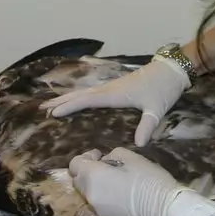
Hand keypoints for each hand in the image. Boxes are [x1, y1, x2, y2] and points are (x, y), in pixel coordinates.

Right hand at [41, 56, 190, 146]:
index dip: (69, 106)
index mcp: (114, 94)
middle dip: (61, 101)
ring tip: (51, 104)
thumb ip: (147, 126)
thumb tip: (139, 145)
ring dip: (68, 98)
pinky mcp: (116, 87)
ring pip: (84, 92)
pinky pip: (92, 92)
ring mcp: (112, 87)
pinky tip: (78, 100)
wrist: (172, 70)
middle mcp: (109, 89)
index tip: (52, 113)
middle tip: (42, 108)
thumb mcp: (157, 109)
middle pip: (80, 95)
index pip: (86, 100)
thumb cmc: (163, 88)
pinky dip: (80, 96)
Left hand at [68, 147, 187, 215]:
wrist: (163, 208)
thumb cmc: (147, 178)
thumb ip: (112, 156)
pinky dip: (103, 195)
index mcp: (92, 176)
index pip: (74, 165)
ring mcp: (97, 209)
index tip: (100, 154)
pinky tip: (119, 192)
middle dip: (88, 171)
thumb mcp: (130, 156)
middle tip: (105, 165)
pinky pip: (98, 203)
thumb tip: (105, 163)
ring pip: (88, 193)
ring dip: (95, 184)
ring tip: (114, 179)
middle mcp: (89, 194)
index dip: (86, 157)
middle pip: (78, 180)